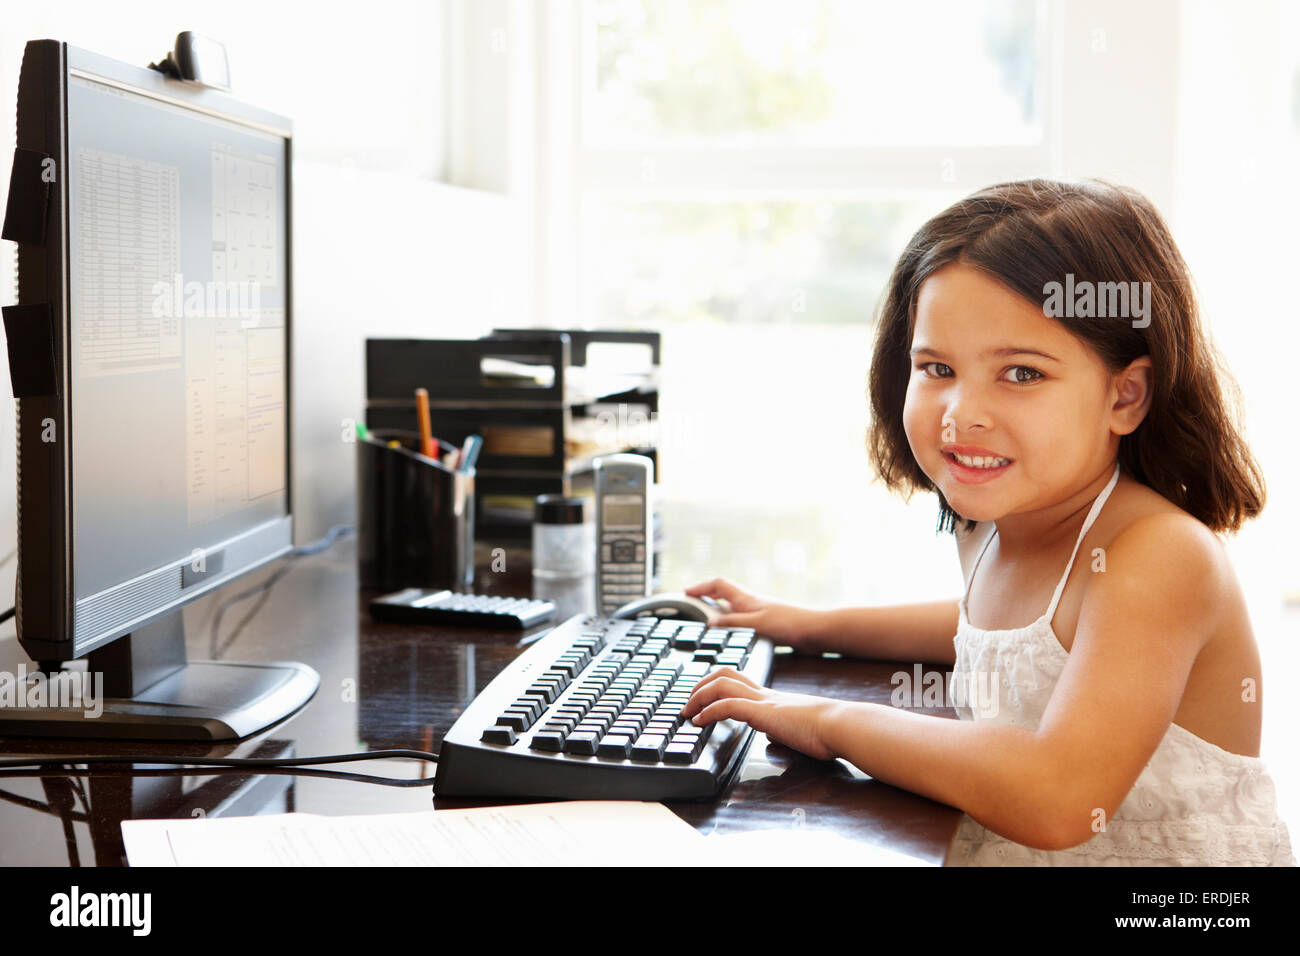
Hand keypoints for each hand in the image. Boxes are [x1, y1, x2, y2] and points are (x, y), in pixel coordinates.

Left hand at [679, 666, 837, 760]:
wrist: (840, 725)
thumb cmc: (825, 730)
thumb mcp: (796, 730)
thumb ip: (780, 731)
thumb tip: (771, 740)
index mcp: (772, 697)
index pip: (739, 681)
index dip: (716, 684)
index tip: (702, 698)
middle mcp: (764, 694)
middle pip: (725, 674)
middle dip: (701, 684)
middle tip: (688, 701)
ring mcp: (763, 701)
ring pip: (722, 684)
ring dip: (699, 696)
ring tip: (687, 711)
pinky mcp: (763, 713)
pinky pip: (728, 705)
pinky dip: (709, 711)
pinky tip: (700, 721)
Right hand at [685, 577, 817, 649]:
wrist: (816, 631)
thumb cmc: (790, 624)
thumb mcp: (756, 625)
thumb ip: (732, 623)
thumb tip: (709, 623)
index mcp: (746, 599)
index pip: (718, 585)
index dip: (701, 587)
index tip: (686, 592)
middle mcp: (751, 603)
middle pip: (723, 594)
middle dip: (706, 597)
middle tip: (692, 606)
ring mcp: (760, 613)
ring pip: (733, 607)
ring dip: (718, 610)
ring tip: (706, 622)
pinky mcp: (768, 624)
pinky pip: (742, 619)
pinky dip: (732, 623)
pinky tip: (732, 635)